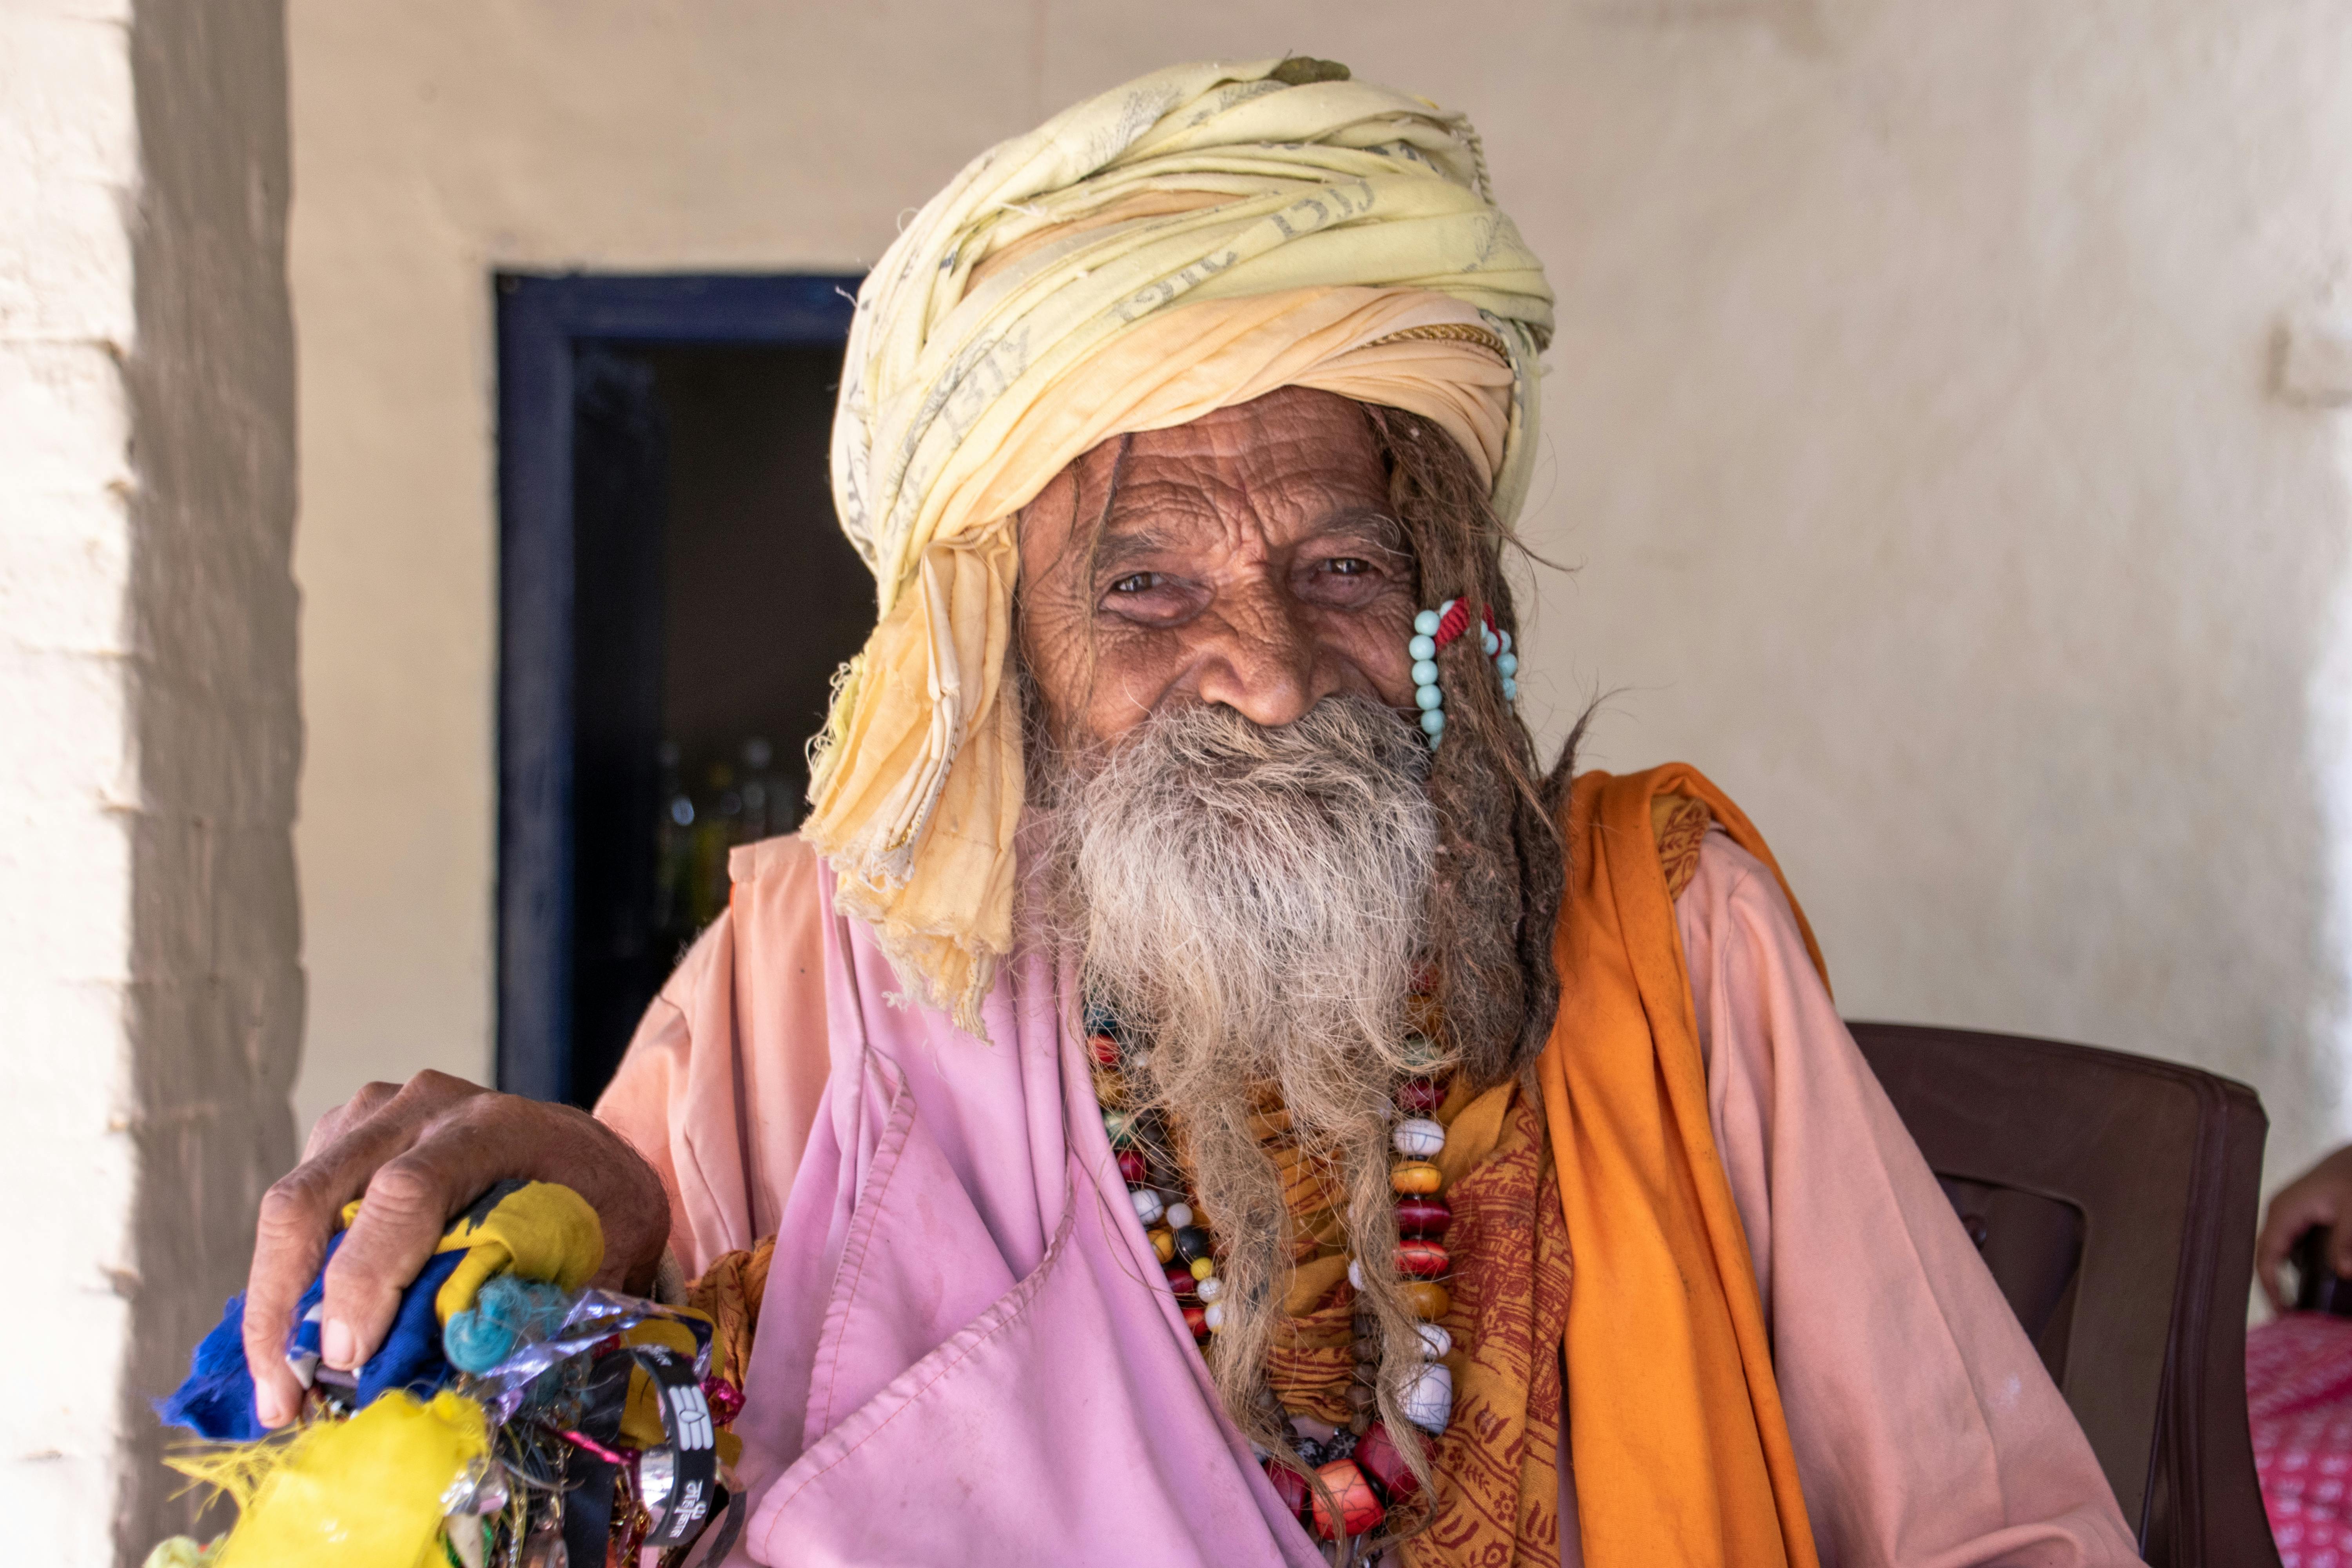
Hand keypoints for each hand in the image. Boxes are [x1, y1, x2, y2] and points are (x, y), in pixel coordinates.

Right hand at [242, 1070, 668, 1427]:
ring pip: (290, 1207)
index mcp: (495, 1128)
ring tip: (282, 1393)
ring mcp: (376, 1116)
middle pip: (317, 1197)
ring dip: (273, 1305)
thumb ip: (544, 1305)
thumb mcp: (603, 1253)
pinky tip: (299, 1346)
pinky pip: (293, 1213)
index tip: (347, 1356)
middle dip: (287, 1306)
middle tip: (285, 1400)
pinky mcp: (345, 1137)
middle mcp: (425, 1107)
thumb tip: (467, 1373)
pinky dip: (285, 1283)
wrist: (587, 1156)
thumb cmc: (598, 1211)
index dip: (367, 1276)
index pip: (408, 1192)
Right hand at [2256, 1143, 2351, 1311]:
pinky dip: (2288, 1265)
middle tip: (2286, 1317)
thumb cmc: (2351, 1176)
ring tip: (2292, 1304)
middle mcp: (2278, 1213)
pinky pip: (2286, 1245)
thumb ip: (2346, 1240)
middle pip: (2265, 1257)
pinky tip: (2302, 1281)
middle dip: (2272, 1288)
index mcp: (2283, 1212)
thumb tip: (2343, 1272)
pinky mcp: (2297, 1215)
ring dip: (2280, 1277)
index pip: (2266, 1257)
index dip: (2271, 1287)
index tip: (2283, 1314)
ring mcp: (2286, 1213)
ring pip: (2275, 1252)